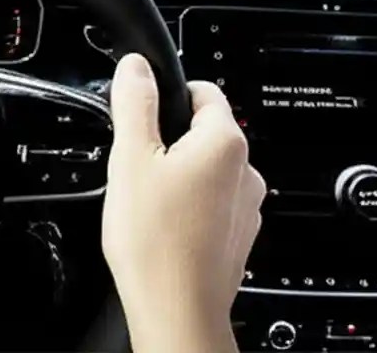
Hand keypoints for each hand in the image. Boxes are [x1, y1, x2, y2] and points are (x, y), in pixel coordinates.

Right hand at [102, 54, 264, 352]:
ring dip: (179, 175)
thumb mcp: (130, 158)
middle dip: (168, 141)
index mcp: (225, 142)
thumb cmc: (156, 241)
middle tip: (134, 164)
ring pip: (206, 170)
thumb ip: (134, 103)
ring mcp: (246, 206)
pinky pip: (211, 204)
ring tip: (146, 200)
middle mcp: (246, 170)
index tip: (142, 110)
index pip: (202, 90)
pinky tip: (161, 226)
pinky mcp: (239, 235)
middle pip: (203, 131)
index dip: (167, 94)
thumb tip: (136, 67)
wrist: (175, 309)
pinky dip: (188, 206)